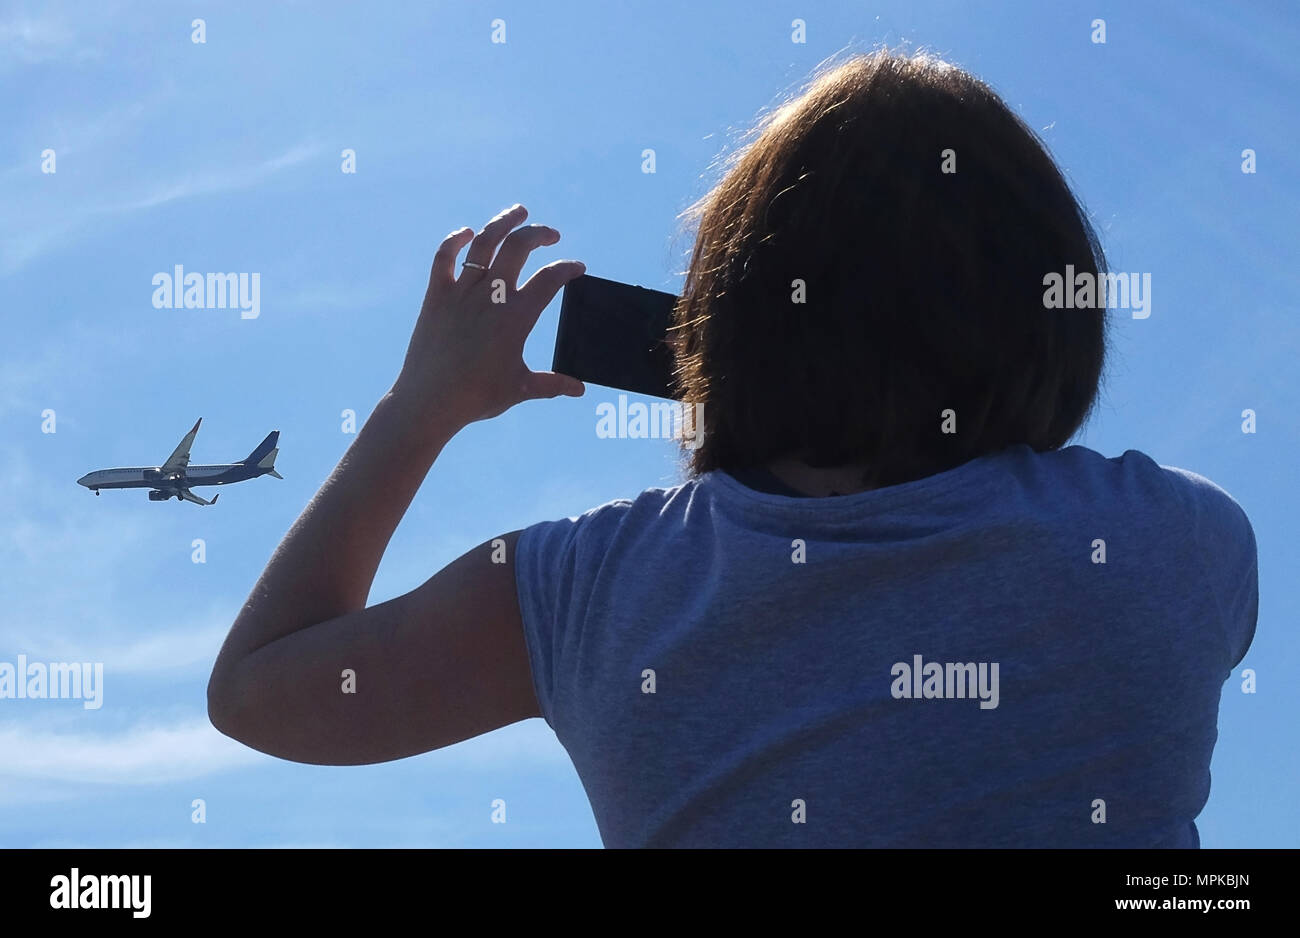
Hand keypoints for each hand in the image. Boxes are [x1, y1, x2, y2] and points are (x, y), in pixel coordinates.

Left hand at [390, 203, 585, 429]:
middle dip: (540, 234)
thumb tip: (579, 389)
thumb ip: (552, 384)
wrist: (430, 401)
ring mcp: (461, 292)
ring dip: (504, 221)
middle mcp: (491, 296)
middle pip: (519, 247)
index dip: (568, 268)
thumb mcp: (521, 389)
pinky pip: (444, 257)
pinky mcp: (436, 296)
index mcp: (517, 316)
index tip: (576, 268)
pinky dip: (455, 240)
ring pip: (485, 242)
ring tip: (518, 212)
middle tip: (551, 235)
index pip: (551, 279)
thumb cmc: (478, 397)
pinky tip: (466, 233)